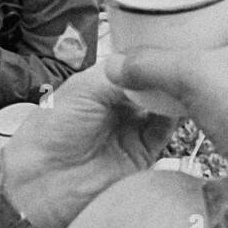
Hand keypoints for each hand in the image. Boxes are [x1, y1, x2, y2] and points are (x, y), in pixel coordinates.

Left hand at [1, 66, 177, 227]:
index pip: (137, 66)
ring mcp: (133, 129)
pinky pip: (165, 131)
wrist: (43, 182)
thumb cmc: (50, 130)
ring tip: (184, 79)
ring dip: (174, 94)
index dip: (152, 58)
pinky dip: (174, 117)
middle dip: (166, 75)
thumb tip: (154, 68)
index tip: (170, 45)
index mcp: (103, 86)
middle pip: (154, 85)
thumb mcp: (84, 90)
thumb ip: (121, 77)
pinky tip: (179, 103)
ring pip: (164, 106)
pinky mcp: (143, 153)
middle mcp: (121, 105)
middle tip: (181, 62)